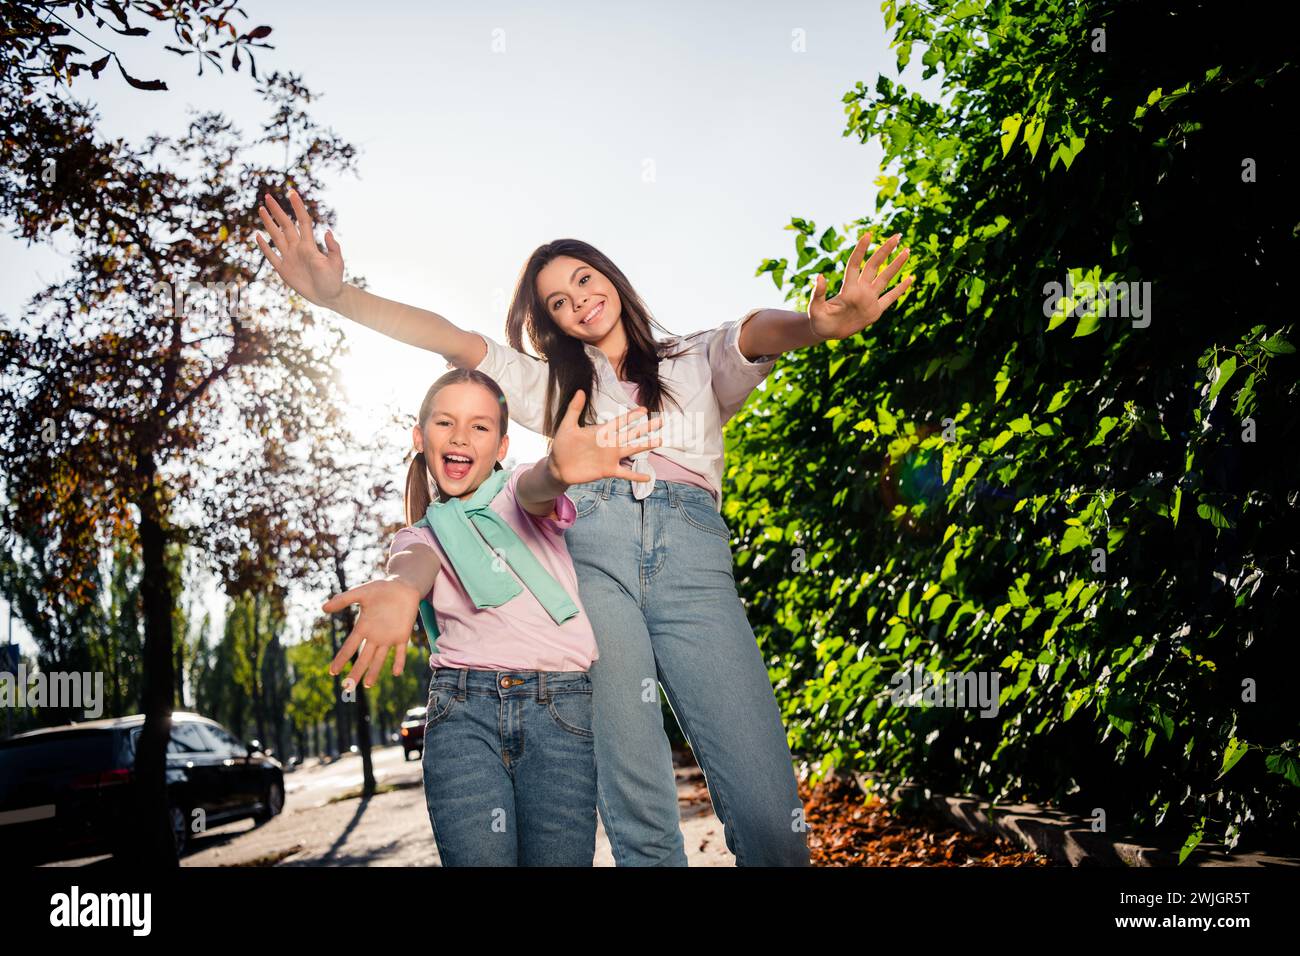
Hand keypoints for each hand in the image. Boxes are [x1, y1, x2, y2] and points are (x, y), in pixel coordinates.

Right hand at [254, 188, 344, 306]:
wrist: (328, 296)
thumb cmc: (334, 280)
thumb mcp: (336, 263)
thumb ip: (333, 248)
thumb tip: (328, 232)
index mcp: (309, 245)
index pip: (302, 221)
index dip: (297, 207)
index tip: (291, 192)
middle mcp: (297, 248)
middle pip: (285, 225)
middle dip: (277, 210)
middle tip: (268, 196)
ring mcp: (289, 258)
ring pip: (276, 236)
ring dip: (269, 223)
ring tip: (262, 209)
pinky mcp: (283, 270)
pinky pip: (271, 256)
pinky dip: (264, 246)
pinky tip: (258, 235)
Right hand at [322, 577, 420, 689]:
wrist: (403, 586)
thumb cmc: (381, 589)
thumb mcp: (360, 592)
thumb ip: (343, 599)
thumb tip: (323, 608)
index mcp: (363, 627)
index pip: (350, 646)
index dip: (341, 658)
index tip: (333, 671)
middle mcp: (375, 636)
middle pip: (363, 658)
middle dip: (355, 672)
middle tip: (347, 688)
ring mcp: (389, 637)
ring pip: (380, 658)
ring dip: (374, 671)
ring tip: (367, 685)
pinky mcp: (403, 635)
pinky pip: (400, 651)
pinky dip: (399, 661)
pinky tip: (396, 672)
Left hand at [547, 389, 661, 484]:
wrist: (558, 466)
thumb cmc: (562, 445)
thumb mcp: (568, 425)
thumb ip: (574, 409)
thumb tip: (580, 390)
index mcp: (602, 432)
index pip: (620, 422)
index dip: (631, 416)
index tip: (644, 409)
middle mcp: (609, 443)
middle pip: (631, 434)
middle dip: (646, 427)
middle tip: (660, 421)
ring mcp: (610, 457)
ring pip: (632, 449)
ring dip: (646, 445)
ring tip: (659, 441)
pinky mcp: (608, 470)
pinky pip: (625, 473)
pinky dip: (636, 475)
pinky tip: (648, 477)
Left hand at [808, 231, 914, 340]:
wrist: (825, 332)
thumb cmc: (818, 319)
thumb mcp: (815, 307)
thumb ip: (818, 293)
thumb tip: (820, 276)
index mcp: (847, 288)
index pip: (856, 264)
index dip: (861, 250)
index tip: (868, 234)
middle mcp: (860, 290)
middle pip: (875, 265)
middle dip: (885, 250)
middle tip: (897, 236)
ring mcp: (869, 299)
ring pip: (886, 278)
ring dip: (896, 265)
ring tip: (907, 250)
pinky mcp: (875, 311)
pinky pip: (890, 298)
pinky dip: (900, 289)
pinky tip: (910, 278)